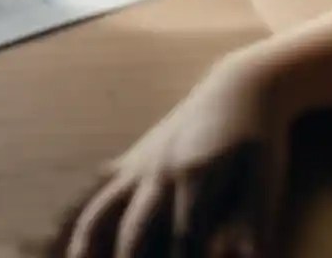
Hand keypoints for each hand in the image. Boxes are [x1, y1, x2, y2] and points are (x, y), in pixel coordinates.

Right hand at [56, 52, 287, 257]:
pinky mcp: (132, 161)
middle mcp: (158, 173)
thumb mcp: (268, 179)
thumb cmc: (259, 139)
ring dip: (86, 243)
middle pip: (132, 230)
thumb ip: (254, 222)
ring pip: (103, 208)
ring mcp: (139, 166)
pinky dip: (80, 214)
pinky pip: (99, 191)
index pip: (181, 239)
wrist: (240, 88)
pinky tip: (64, 234)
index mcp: (195, 178)